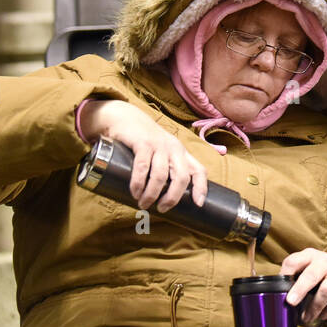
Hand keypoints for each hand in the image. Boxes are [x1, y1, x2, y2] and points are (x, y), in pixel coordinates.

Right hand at [79, 99, 207, 209]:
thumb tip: (164, 199)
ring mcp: (159, 145)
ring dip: (152, 194)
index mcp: (182, 153)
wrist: (124, 117)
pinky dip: (139, 183)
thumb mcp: (161, 153)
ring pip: (161, 176)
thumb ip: (166, 168)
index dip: (201, 188)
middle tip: (161, 209)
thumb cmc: (143, 141)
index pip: (199, 170)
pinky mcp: (143, 143)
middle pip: (181, 177)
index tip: (198, 204)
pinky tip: (135, 192)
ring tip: (143, 203)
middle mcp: (174, 148)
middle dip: (172, 197)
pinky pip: (143, 167)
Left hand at [280, 248, 326, 325]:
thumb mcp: (308, 265)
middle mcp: (325, 262)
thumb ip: (294, 275)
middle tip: (291, 302)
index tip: (279, 287)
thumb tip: (277, 293)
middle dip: (300, 289)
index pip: (294, 261)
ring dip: (315, 307)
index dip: (285, 273)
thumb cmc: (323, 271)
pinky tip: (322, 315)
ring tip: (307, 317)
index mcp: (310, 256)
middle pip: (311, 275)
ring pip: (326, 290)